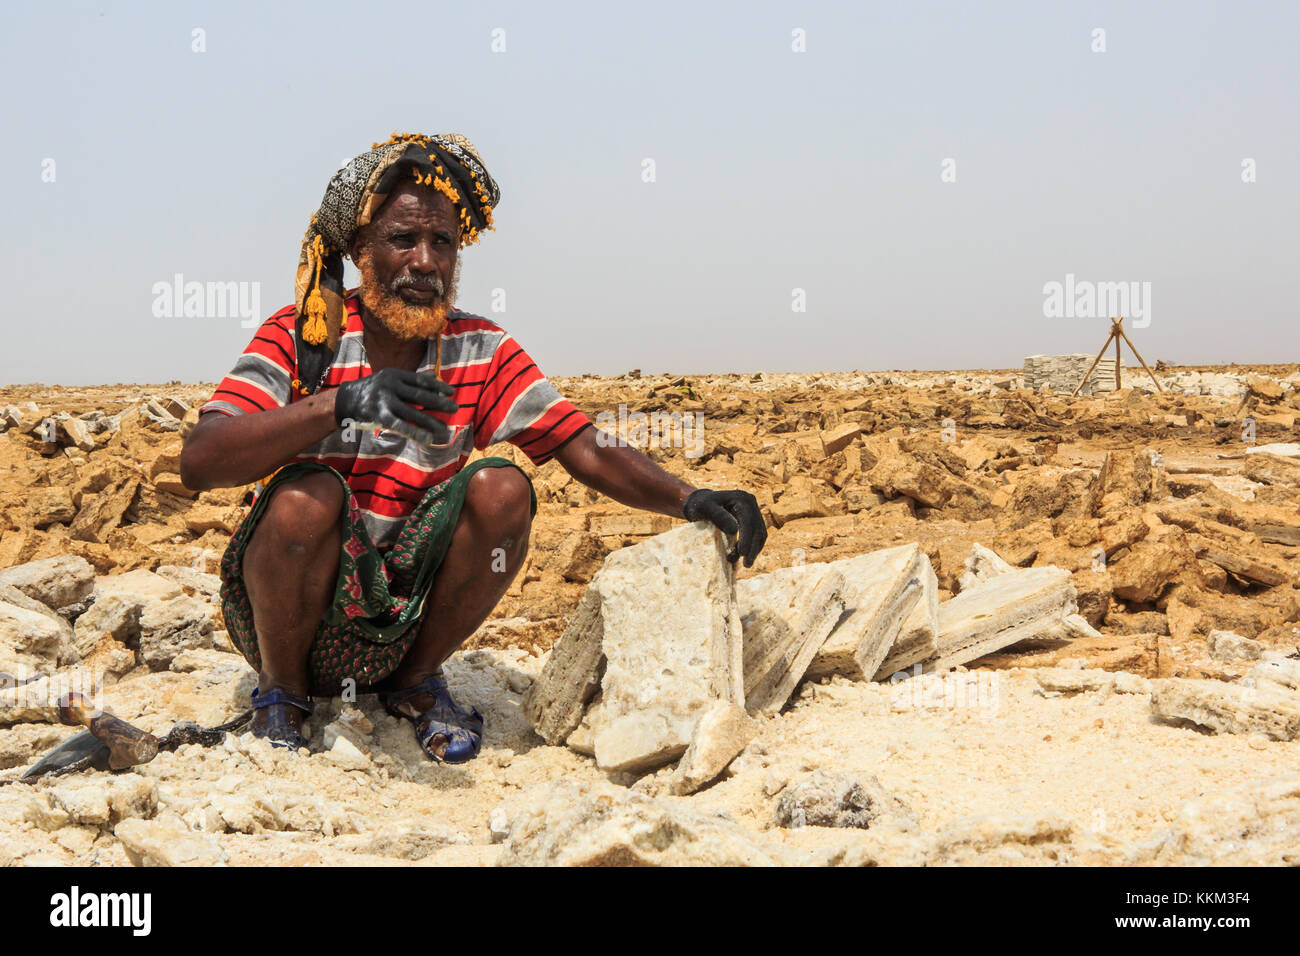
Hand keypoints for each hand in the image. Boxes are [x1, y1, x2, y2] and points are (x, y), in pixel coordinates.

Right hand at [334, 368, 457, 444]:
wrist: (345, 400)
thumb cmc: (373, 390)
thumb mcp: (390, 379)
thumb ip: (411, 380)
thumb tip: (435, 376)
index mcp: (395, 375)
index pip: (420, 380)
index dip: (437, 386)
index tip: (451, 392)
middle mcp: (390, 385)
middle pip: (420, 395)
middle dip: (439, 403)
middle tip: (455, 408)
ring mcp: (384, 401)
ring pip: (413, 413)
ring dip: (430, 421)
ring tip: (445, 429)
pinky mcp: (379, 416)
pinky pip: (401, 426)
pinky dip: (415, 433)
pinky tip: (427, 439)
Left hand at [682, 488, 766, 567]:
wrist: (701, 502)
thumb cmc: (700, 505)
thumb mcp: (705, 508)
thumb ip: (718, 517)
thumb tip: (734, 531)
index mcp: (742, 498)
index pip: (748, 520)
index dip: (747, 537)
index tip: (742, 553)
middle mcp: (751, 503)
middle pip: (757, 528)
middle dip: (753, 548)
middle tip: (747, 565)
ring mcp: (753, 511)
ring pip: (760, 533)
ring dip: (754, 550)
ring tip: (744, 564)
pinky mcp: (752, 519)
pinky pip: (757, 535)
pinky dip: (752, 547)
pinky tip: (742, 556)